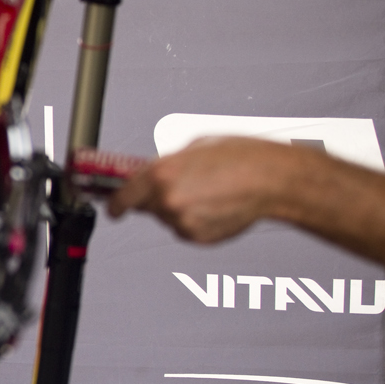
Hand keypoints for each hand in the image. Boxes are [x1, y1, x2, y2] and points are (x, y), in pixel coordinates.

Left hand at [106, 137, 311, 242]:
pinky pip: (185, 229)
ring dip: (178, 208)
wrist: (270, 180)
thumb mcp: (194, 147)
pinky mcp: (198, 236)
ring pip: (167, 218)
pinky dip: (194, 220)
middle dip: (155, 198)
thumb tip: (155, 172)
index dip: (116, 203)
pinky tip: (214, 205)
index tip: (114, 207)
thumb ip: (167, 163)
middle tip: (182, 186)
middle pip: (145, 206)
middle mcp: (167, 199)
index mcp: (160, 173)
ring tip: (207, 192)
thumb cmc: (240, 158)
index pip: (122, 196)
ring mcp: (182, 220)